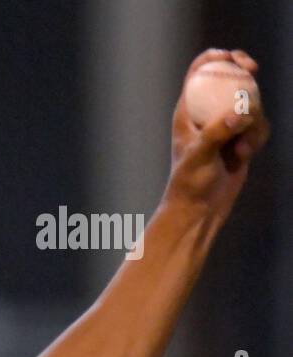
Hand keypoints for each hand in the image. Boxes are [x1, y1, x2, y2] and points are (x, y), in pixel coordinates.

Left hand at [162, 48, 270, 221]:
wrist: (201, 208)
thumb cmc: (190, 182)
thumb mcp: (199, 156)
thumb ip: (216, 132)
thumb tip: (237, 113)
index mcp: (188, 110)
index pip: (199, 73)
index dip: (214, 58)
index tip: (230, 57)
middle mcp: (206, 114)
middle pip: (230, 78)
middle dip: (244, 71)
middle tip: (252, 69)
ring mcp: (226, 125)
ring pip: (251, 104)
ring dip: (252, 122)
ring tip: (238, 149)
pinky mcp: (242, 138)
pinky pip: (259, 126)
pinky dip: (256, 139)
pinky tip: (244, 156)